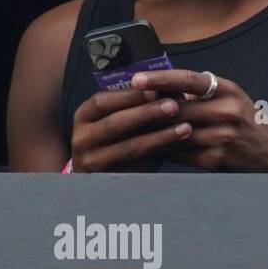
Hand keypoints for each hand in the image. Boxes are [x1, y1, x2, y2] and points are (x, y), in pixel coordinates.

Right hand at [70, 85, 191, 171]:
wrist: (98, 169)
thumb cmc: (112, 135)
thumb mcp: (112, 115)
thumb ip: (133, 103)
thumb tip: (165, 88)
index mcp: (83, 117)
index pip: (102, 101)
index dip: (129, 95)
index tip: (156, 90)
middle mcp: (82, 139)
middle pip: (115, 124)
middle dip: (147, 114)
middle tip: (174, 106)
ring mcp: (92, 162)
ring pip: (128, 148)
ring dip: (159, 137)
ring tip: (185, 128)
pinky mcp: (108, 180)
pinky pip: (136, 168)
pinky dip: (158, 157)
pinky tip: (176, 150)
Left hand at [130, 69, 267, 172]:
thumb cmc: (243, 120)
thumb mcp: (228, 97)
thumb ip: (197, 92)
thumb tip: (154, 87)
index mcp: (227, 90)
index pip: (189, 80)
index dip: (160, 79)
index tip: (136, 79)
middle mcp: (227, 111)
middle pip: (177, 109)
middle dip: (148, 110)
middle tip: (120, 109)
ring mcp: (223, 137)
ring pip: (175, 134)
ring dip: (150, 132)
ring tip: (126, 129)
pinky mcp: (218, 159)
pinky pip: (180, 154)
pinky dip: (162, 151)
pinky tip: (146, 148)